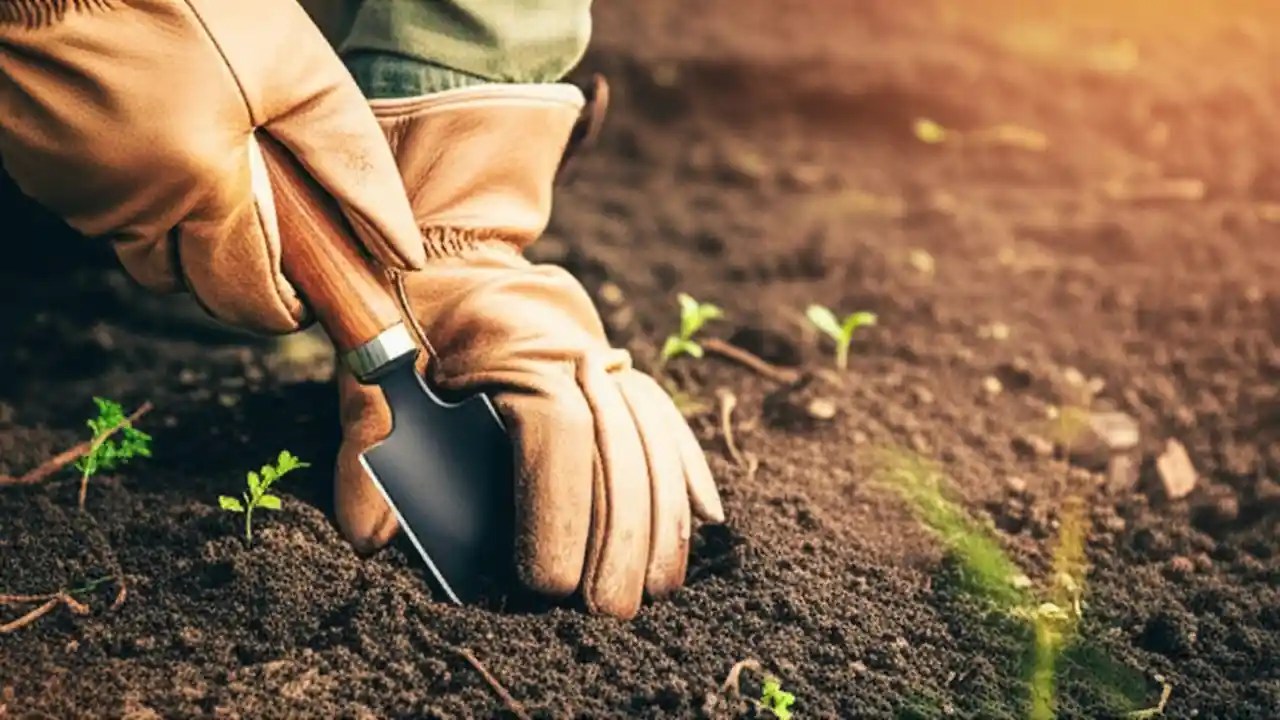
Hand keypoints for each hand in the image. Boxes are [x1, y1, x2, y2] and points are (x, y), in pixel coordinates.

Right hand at [0, 0, 423, 332]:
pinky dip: (139, 190)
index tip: (308, 291)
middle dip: (238, 273)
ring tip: (216, 162)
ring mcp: (72, 189)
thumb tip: (398, 249)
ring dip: (184, 229)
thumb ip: (349, 162)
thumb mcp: (292, 68)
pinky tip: (159, 135)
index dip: (284, 306)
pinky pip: (101, 204)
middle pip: (192, 285)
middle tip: (273, 229)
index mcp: (193, 193)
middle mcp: (124, 208)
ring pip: (143, 246)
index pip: (245, 300)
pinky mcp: (36, 162)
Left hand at [334, 84, 723, 617]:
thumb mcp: (371, 364)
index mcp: (517, 345)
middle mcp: (578, 350)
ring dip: (663, 517)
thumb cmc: (410, 313)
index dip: (560, 509)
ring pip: (653, 440)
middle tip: (613, 610)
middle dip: (623, 536)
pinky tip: (704, 520)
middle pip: (618, 448)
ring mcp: (607, 359)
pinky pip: (666, 421)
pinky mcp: (621, 371)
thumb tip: (369, 536)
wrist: (457, 250)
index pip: (557, 434)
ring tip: (660, 588)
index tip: (551, 582)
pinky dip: (685, 471)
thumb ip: (368, 443)